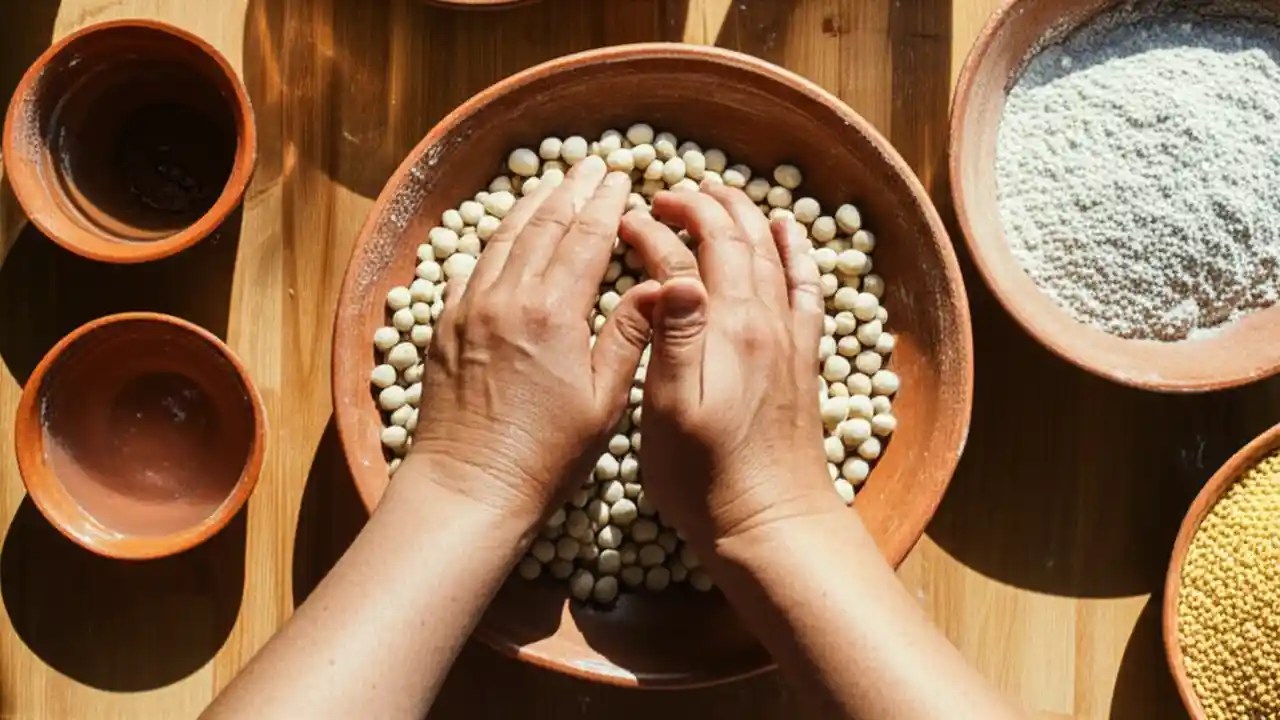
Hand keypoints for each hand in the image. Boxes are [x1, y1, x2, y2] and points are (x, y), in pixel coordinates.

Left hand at [402, 156, 659, 528]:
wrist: (469, 486)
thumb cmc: (545, 455)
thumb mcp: (605, 401)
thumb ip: (629, 335)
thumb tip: (662, 285)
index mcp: (554, 313)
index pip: (585, 238)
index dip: (606, 204)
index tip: (622, 178)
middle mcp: (508, 298)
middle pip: (544, 225)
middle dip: (572, 190)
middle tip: (592, 165)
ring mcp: (469, 309)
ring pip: (503, 238)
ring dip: (530, 205)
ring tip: (551, 183)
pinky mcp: (444, 327)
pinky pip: (468, 268)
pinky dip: (490, 242)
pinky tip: (499, 234)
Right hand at [619, 184, 842, 549]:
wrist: (773, 523)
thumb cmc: (708, 479)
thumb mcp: (671, 413)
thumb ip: (673, 340)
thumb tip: (673, 275)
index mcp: (724, 331)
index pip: (683, 256)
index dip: (650, 230)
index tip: (622, 221)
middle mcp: (763, 323)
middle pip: (733, 240)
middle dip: (697, 207)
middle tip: (664, 196)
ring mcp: (788, 338)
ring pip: (770, 252)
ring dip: (742, 215)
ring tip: (717, 193)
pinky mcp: (802, 358)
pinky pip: (805, 286)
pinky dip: (796, 250)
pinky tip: (789, 232)